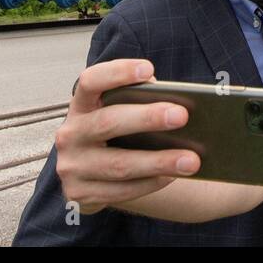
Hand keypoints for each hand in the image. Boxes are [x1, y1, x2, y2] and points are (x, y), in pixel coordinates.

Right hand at [54, 59, 201, 213]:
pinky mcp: (80, 194)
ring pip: (119, 164)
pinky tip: (172, 176)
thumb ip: (138, 100)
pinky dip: (150, 183)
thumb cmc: (115, 130)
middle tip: (182, 116)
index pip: (90, 81)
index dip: (116, 73)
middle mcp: (70, 134)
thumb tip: (175, 102)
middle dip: (147, 118)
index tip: (148, 68)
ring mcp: (72, 167)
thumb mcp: (117, 111)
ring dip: (158, 162)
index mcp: (81, 105)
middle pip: (107, 123)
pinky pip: (121, 191)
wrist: (88, 172)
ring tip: (191, 160)